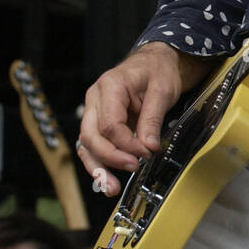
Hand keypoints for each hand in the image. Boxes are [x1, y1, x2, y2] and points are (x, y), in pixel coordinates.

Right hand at [76, 43, 209, 198]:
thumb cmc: (157, 71)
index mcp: (110, 86)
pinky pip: (92, 145)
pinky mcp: (98, 121)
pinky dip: (99, 163)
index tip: (146, 153)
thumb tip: (148, 147)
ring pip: (86, 144)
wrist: (155, 61)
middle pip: (91, 136)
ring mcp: (94, 110)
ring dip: (97, 167)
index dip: (127, 144)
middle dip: (111, 158)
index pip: (110, 125)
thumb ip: (153, 119)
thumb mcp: (162, 91)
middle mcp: (95, 98)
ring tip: (111, 187)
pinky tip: (107, 179)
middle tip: (133, 168)